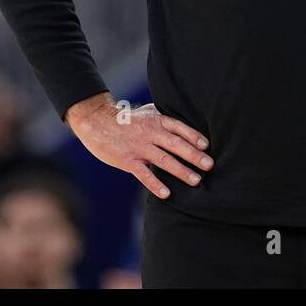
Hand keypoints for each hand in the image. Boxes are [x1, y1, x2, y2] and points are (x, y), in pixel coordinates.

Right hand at [65, 93, 213, 198]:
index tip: (207, 146)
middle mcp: (149, 132)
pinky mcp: (127, 160)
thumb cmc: (125, 119)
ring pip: (163, 160)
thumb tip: (186, 117)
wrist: (95, 121)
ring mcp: (138, 147)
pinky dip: (155, 184)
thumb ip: (164, 116)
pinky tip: (167, 194)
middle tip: (210, 165)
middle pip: (175, 144)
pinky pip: (143, 174)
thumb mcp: (146, 111)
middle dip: (193, 155)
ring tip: (196, 181)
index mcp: (156, 119)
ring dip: (181, 170)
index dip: (193, 136)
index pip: (178, 127)